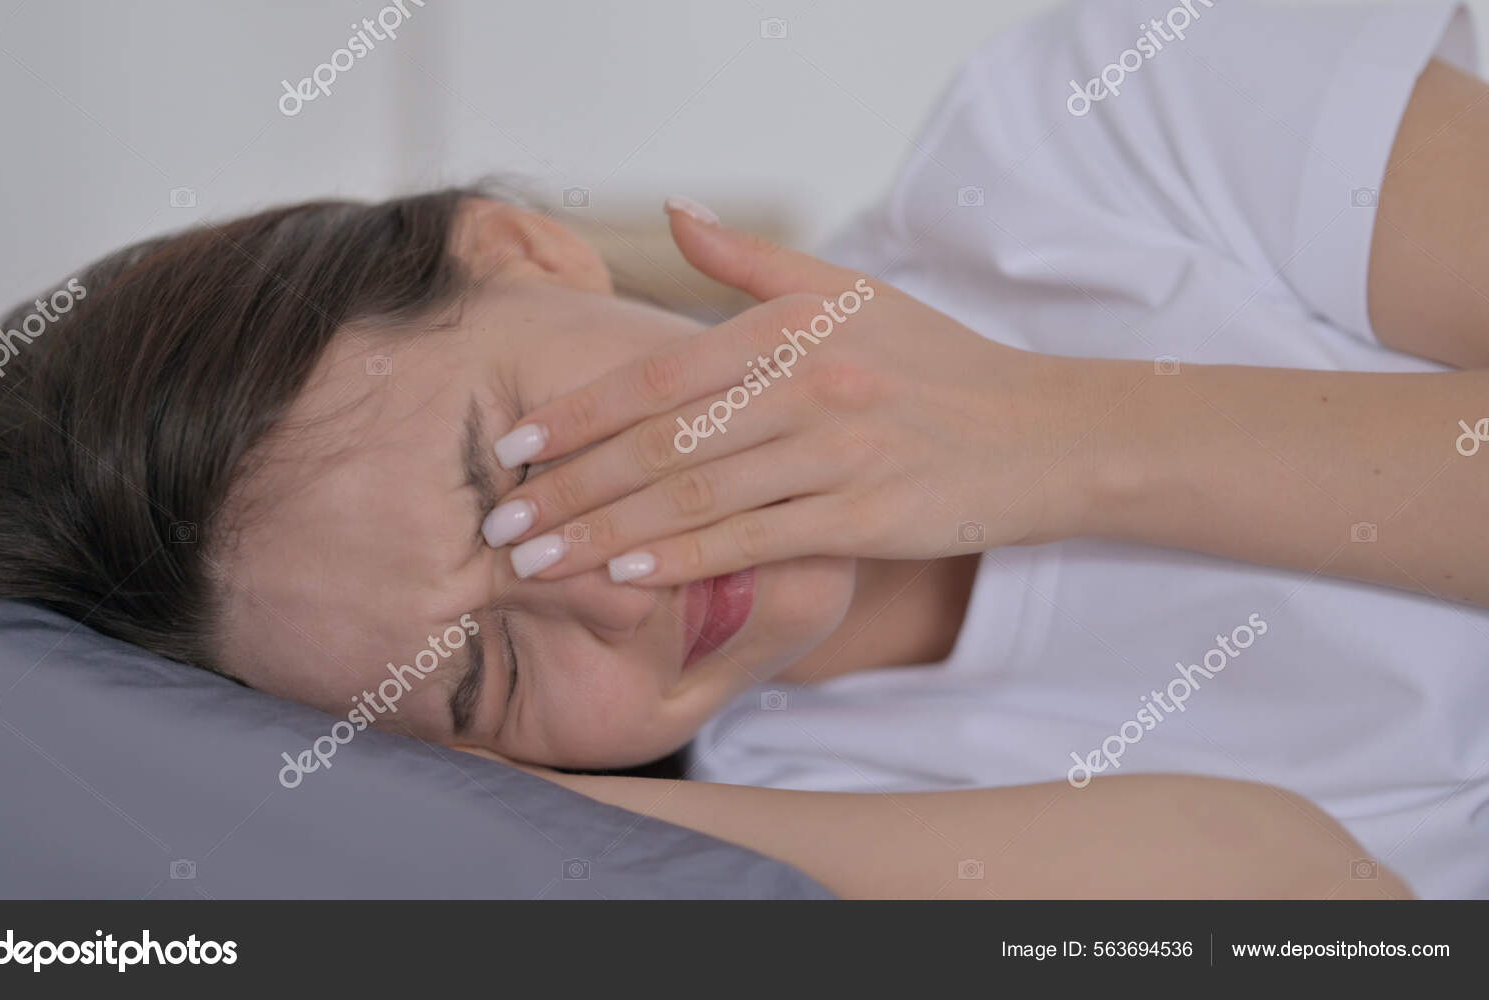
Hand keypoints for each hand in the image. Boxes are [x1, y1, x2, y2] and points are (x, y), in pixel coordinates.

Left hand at [483, 199, 1094, 585]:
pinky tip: (625, 576)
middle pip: (662, 444)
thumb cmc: (934, 361)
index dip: (580, 413)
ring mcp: (838, 453)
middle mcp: (809, 384)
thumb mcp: (850, 291)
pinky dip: (685, 561)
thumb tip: (676, 209)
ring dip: (606, 534)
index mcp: (792, 327)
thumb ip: (751, 260)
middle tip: (502, 522)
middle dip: (570, 488)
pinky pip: (755, 542)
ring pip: (696, 499)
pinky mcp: (866, 517)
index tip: (518, 447)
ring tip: (539, 561)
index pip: (659, 374)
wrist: (1040, 433)